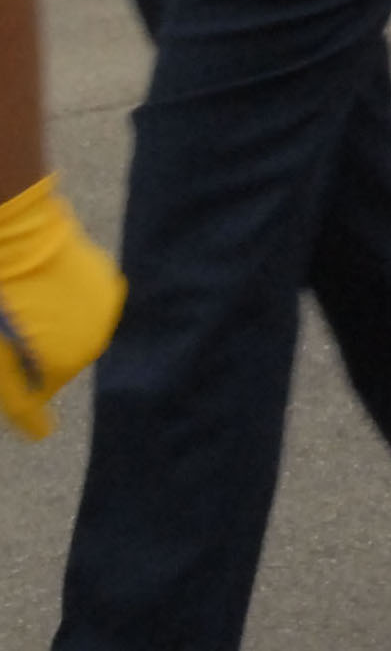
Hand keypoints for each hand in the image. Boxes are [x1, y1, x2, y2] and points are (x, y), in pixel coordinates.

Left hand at [0, 174, 123, 440]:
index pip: (35, 396)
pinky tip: (38, 288)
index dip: (10, 381)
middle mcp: (97, 337)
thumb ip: (19, 399)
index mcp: (68, 361)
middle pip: (55, 363)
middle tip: (6, 326)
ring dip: (46, 327)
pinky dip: (60, 304)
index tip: (0, 351)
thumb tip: (41, 435)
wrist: (15, 231)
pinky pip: (81, 304)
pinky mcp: (104, 276)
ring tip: (21, 305)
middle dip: (29, 354)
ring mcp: (105, 304)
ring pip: (69, 332)